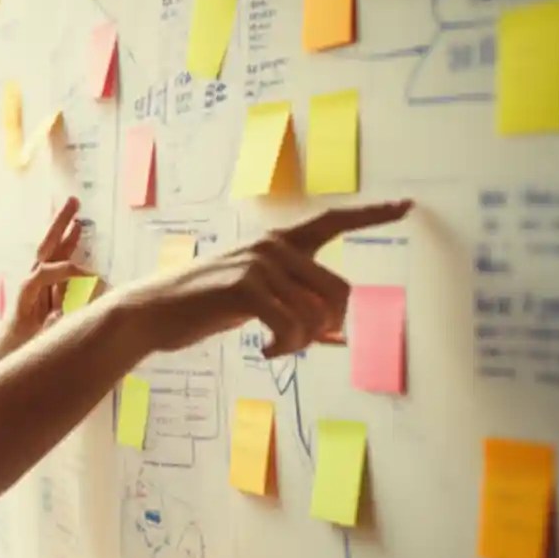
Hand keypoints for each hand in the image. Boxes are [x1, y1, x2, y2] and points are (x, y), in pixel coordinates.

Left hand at [0, 196, 89, 360]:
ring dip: (64, 228)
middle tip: (72, 203)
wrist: (10, 344)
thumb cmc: (22, 343)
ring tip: (75, 206)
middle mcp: (31, 281)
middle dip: (58, 226)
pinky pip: (60, 259)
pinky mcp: (47, 281)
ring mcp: (39, 279)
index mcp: (25, 294)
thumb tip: (59, 317)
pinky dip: (69, 243)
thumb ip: (47, 330)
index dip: (64, 271)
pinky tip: (77, 228)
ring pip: (53, 249)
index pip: (43, 273)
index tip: (89, 275)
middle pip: (45, 249)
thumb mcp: (34, 342)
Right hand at [117, 200, 412, 358]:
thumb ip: (289, 300)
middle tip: (301, 345)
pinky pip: (290, 325)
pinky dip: (284, 346)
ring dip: (302, 343)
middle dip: (329, 327)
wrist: (150, 311)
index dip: (372, 215)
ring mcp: (258, 263)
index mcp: (276, 242)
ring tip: (276, 348)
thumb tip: (333, 334)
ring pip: (316, 313)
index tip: (407, 207)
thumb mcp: (250, 296)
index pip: (332, 221)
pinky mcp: (244, 287)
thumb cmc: (200, 307)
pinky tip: (264, 350)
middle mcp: (272, 245)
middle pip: (338, 291)